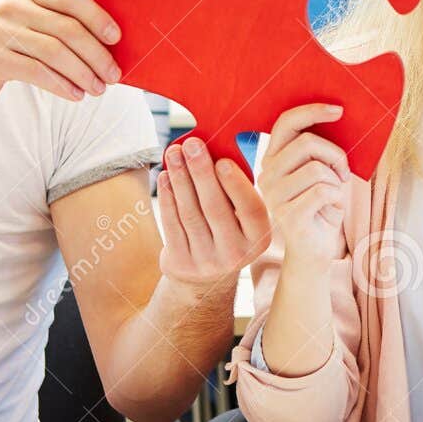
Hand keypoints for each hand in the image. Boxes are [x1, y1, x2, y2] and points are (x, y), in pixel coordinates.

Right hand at [0, 0, 122, 112]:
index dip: (98, 17)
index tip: (117, 38)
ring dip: (84, 73)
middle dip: (97, 53)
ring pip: (56, 52)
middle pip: (68, 28)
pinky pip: (38, 71)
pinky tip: (75, 95)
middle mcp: (9, 4)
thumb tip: (108, 44)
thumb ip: (56, 25)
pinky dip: (62, 85)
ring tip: (98, 89)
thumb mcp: (23, 27)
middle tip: (114, 74)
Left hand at [155, 137, 271, 289]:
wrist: (206, 277)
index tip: (222, 160)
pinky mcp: (182, 263)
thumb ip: (236, 190)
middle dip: (200, 172)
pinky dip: (167, 197)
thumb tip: (214, 152)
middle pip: (215, 208)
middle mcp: (236, 253)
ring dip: (180, 179)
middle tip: (191, 144)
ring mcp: (207, 261)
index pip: (250, 209)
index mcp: (258, 238)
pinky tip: (164, 176)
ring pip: (190, 213)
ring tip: (173, 153)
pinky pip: (172, 224)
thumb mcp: (242, 216)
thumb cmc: (227, 229)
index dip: (236, 185)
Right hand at [257, 104, 348, 268]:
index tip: (338, 110)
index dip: (312, 112)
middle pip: (307, 143)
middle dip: (335, 155)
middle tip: (342, 173)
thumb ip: (320, 148)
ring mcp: (273, 196)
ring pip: (317, 168)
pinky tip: (331, 208)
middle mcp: (266, 174)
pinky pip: (322, 191)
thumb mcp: (323, 170)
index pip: (286, 123)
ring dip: (336, 181)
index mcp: (273, 158)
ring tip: (333, 194)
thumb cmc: (322, 205)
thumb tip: (336, 114)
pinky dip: (337, 197)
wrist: (317, 249)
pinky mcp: (286, 216)